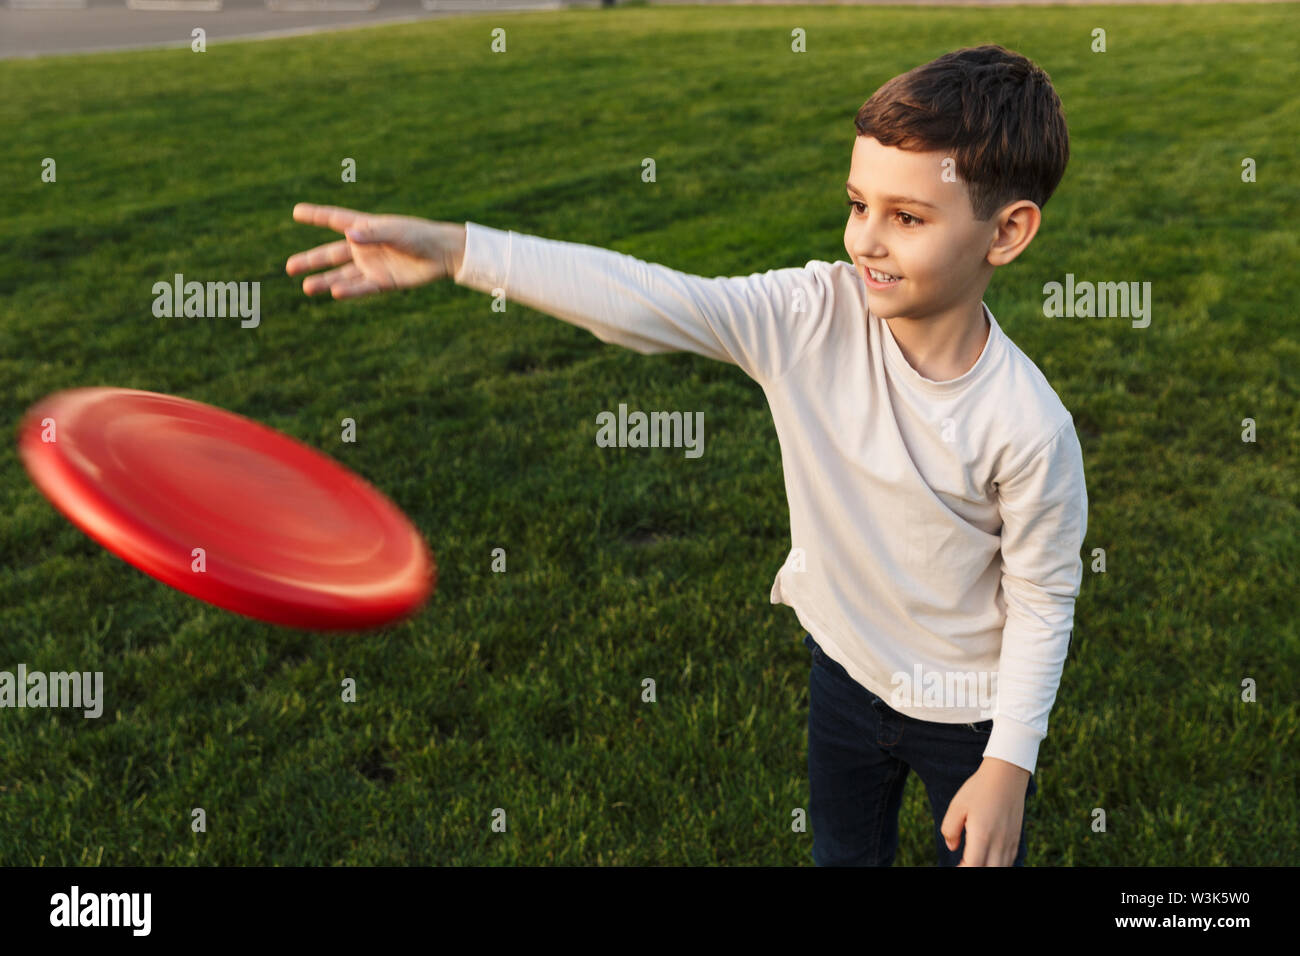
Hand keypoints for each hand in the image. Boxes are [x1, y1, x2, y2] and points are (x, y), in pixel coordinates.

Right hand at [285, 203, 466, 298]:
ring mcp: (371, 266)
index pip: (335, 220)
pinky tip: (334, 293)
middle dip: (310, 261)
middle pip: (331, 254)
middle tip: (289, 267)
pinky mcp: (382, 282)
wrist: (442, 254)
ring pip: (342, 275)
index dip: (316, 216)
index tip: (296, 211)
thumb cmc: (419, 235)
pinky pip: (361, 288)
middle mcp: (363, 248)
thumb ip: (373, 233)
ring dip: (325, 281)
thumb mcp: (395, 231)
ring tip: (306, 287)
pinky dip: (349, 291)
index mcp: (364, 228)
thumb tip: (349, 235)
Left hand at [940, 758, 1030, 865]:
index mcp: (982, 836)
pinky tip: (988, 860)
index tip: (955, 865)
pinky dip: (999, 865)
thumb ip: (950, 829)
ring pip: (1001, 868)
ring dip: (987, 867)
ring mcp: (1010, 842)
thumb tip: (952, 847)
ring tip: (973, 861)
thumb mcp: (957, 805)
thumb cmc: (979, 789)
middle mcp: (999, 843)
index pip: (973, 866)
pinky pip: (1009, 861)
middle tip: (963, 863)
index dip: (963, 869)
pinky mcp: (1016, 838)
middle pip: (989, 870)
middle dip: (974, 869)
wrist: (1006, 775)